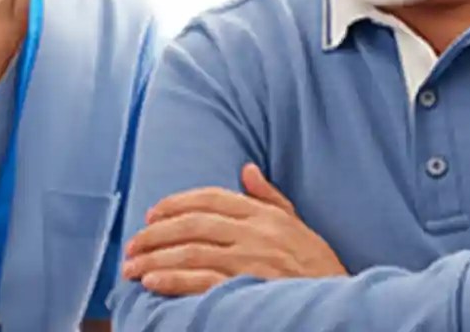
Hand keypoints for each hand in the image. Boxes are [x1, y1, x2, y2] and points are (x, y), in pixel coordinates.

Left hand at [122, 163, 346, 295]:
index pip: (210, 198)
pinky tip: (152, 283)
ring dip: (155, 259)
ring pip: (191, 252)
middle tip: (132, 244)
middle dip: (155, 233)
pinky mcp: (247, 288)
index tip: (152, 214)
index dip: (176, 203)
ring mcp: (250, 261)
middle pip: (193, 224)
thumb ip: (269, 197)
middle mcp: (255, 233)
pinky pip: (202, 281)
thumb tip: (247, 168)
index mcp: (264, 214)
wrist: (337, 301)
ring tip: (132, 267)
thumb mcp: (298, 224)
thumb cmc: (316, 265)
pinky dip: (173, 280)